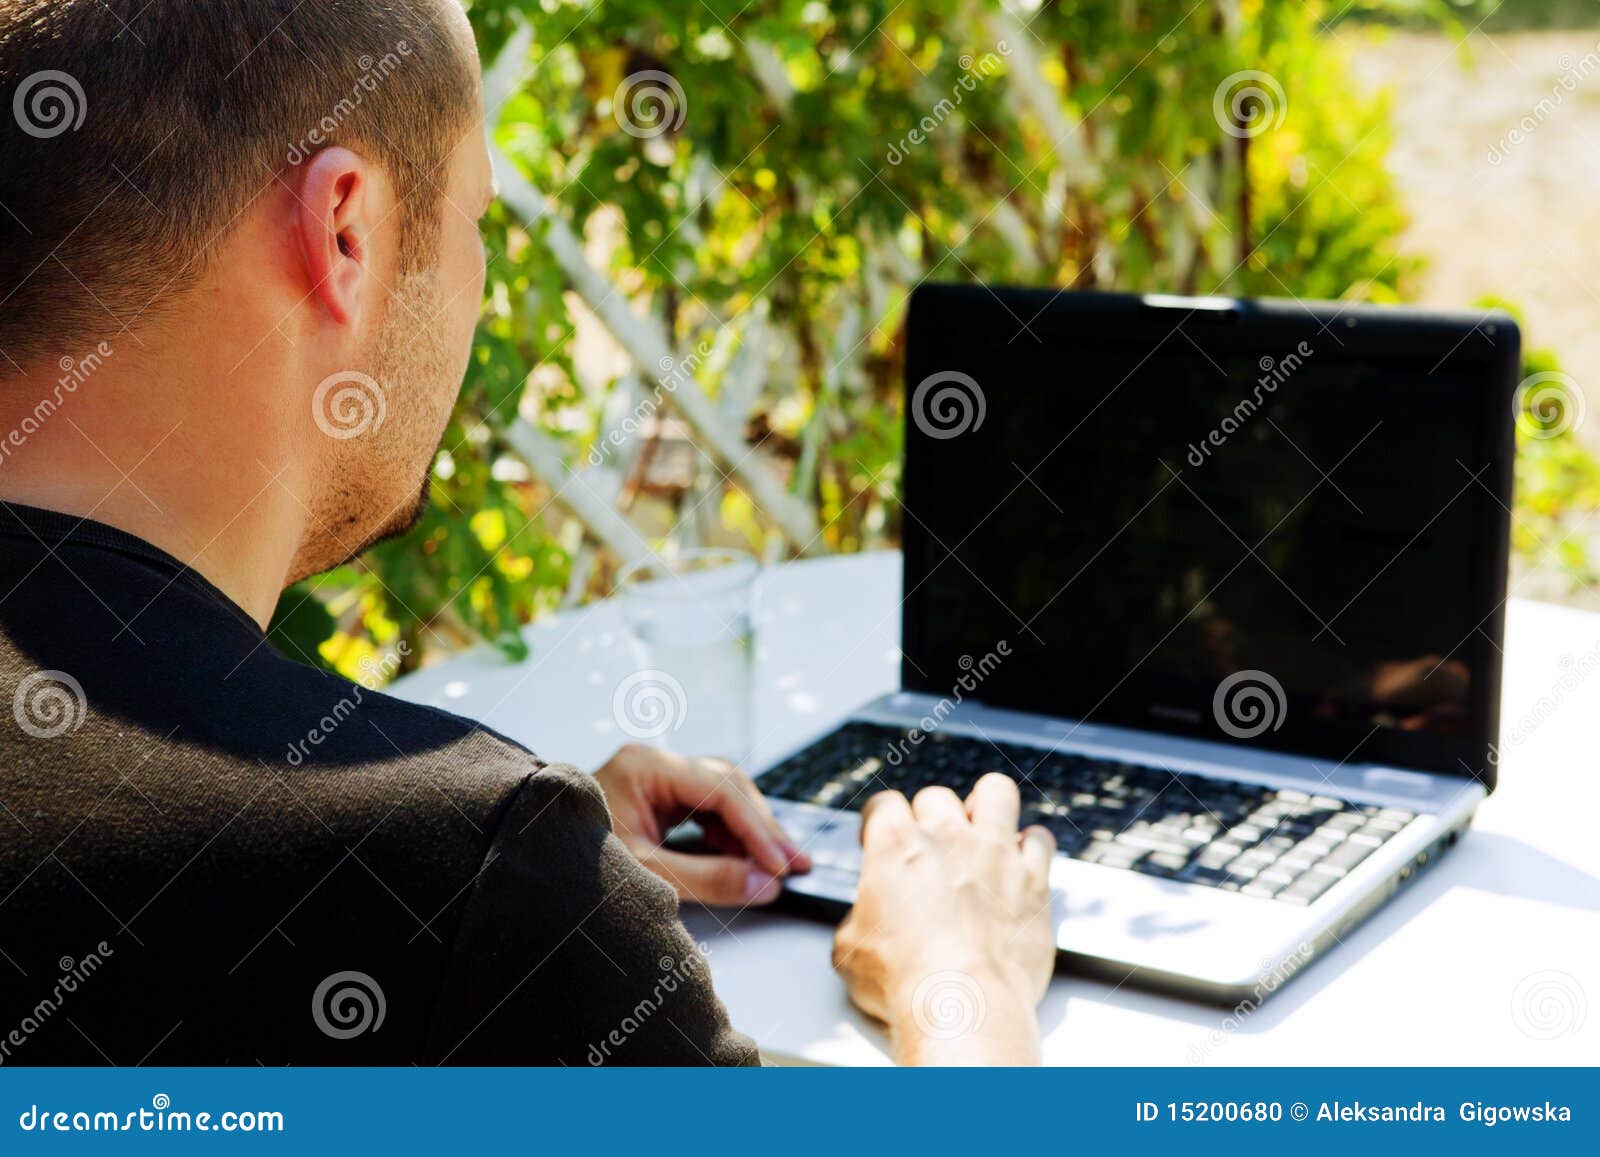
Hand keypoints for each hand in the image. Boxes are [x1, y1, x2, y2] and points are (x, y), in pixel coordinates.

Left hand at [593, 744, 810, 906]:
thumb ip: (709, 878)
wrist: (530, 867)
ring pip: (721, 799)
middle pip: (727, 787)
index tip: (782, 863)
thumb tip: (764, 883)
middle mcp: (654, 765)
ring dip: (750, 834)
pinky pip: (705, 814)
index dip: (757, 829)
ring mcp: (655, 781)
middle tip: (793, 863)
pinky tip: (746, 862)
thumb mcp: (646, 875)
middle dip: (762, 828)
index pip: (719, 790)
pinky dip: (728, 839)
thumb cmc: (572, 861)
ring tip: (777, 867)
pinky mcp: (657, 803)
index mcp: (645, 767)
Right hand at [832, 773, 1055, 1065]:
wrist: (961, 1005)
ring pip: (996, 791)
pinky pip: (1040, 839)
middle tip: (930, 849)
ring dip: (986, 806)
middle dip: (930, 818)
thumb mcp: (849, 951)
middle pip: (937, 797)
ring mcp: (995, 853)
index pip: (884, 804)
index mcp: (896, 846)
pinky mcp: (1033, 879)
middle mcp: (947, 838)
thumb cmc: (903, 982)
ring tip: (982, 830)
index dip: (879, 822)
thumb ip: (858, 920)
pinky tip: (1020, 863)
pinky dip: (1030, 846)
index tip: (880, 840)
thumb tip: (862, 925)